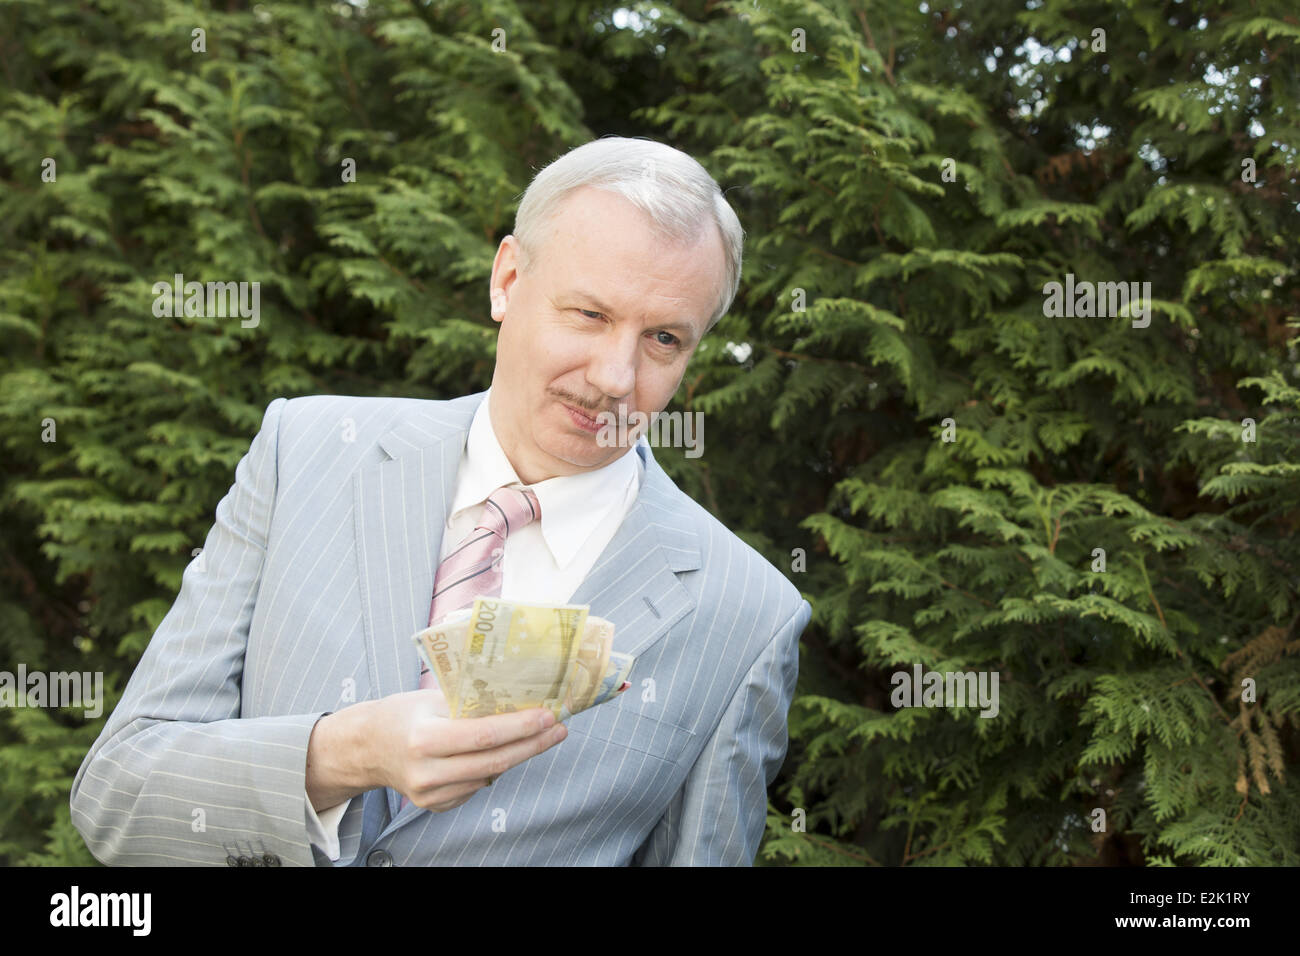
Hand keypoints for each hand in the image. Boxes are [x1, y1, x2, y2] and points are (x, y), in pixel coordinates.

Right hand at [369, 687, 567, 812]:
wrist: (366, 748)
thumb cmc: (403, 715)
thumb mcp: (432, 699)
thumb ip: (470, 703)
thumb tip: (518, 698)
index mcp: (424, 738)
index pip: (484, 735)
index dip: (521, 727)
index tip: (548, 716)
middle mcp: (426, 771)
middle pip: (494, 761)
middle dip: (532, 745)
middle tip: (558, 730)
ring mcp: (429, 794)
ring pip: (488, 776)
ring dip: (516, 756)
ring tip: (538, 737)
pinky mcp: (433, 806)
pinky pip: (475, 788)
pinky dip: (491, 769)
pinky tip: (500, 753)